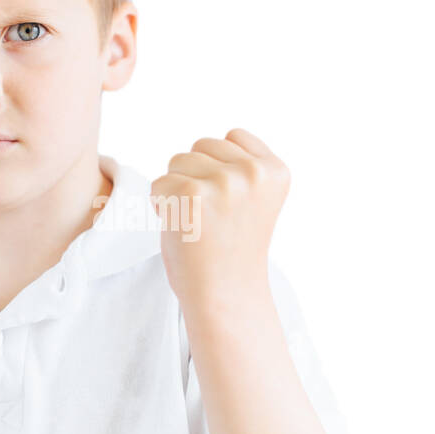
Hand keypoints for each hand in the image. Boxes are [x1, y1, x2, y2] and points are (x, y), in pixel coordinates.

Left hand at [149, 128, 289, 308]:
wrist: (225, 297)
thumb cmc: (232, 249)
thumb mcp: (252, 198)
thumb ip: (241, 165)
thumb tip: (209, 141)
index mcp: (276, 170)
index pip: (232, 137)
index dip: (220, 169)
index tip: (230, 205)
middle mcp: (254, 173)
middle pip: (201, 146)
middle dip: (196, 176)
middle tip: (211, 218)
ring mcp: (225, 182)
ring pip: (177, 161)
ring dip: (177, 190)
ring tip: (197, 223)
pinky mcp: (192, 195)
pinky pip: (158, 184)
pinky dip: (161, 206)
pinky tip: (182, 229)